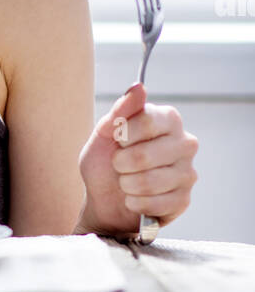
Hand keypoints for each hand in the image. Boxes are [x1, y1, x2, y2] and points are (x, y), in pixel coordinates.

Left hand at [77, 82, 198, 236]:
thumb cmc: (106, 163)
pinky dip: (135, 203)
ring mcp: (187, 172)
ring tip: (126, 182)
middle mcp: (185, 143)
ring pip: (149, 182)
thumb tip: (138, 87)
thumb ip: (121, 111)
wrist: (105, 199)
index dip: (123, 135)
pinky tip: (135, 198)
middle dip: (120, 164)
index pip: (147, 121)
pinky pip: (155, 204)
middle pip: (145, 155)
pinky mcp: (184, 199)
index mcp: (168, 119)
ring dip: (126, 185)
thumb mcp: (104, 134)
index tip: (117, 140)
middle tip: (119, 165)